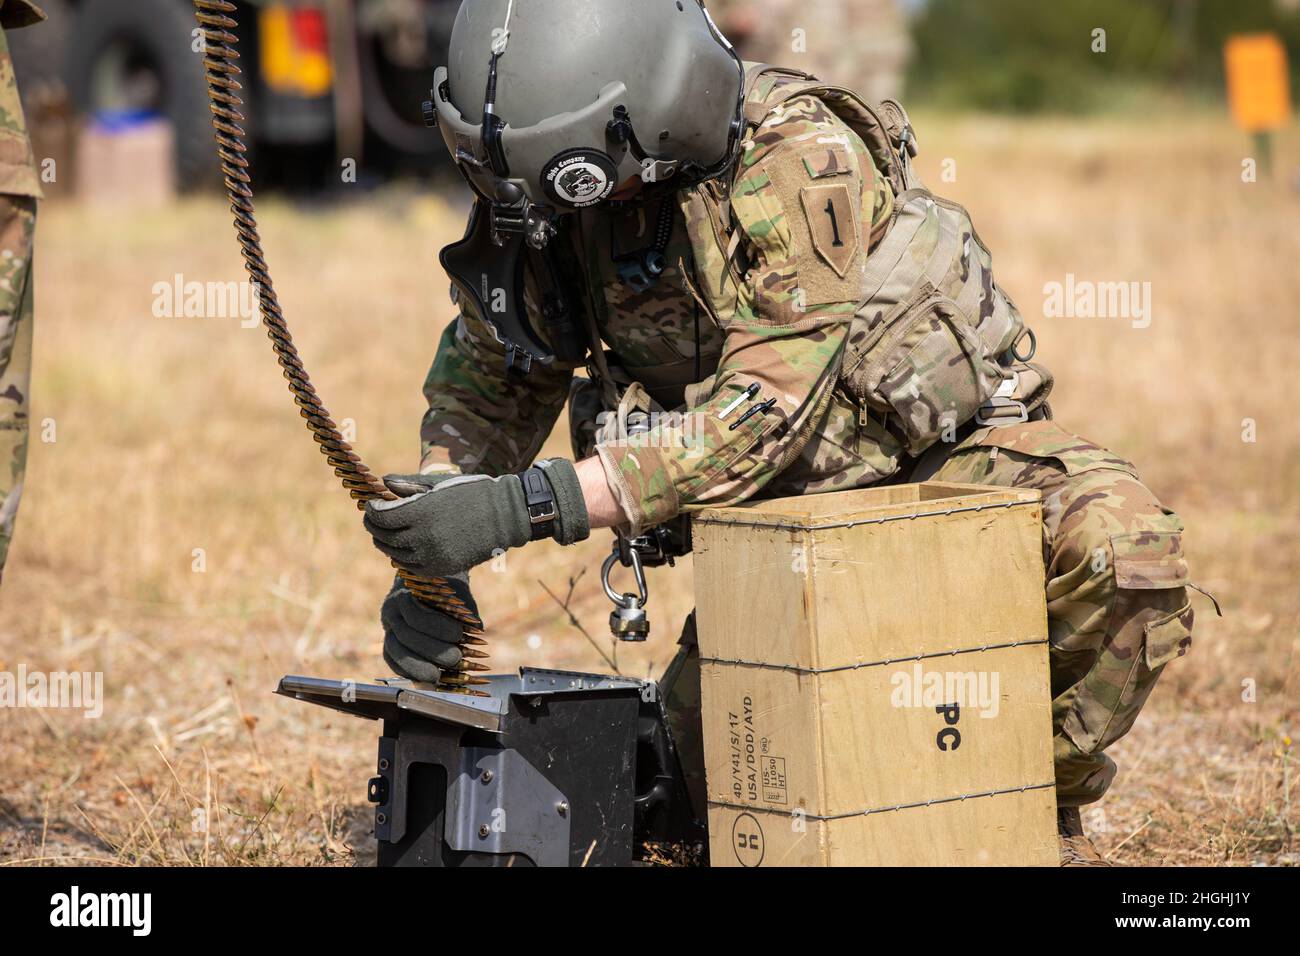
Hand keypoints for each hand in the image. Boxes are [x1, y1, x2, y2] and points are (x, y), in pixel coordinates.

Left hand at [363, 461, 589, 577]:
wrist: (505, 515)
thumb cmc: (471, 492)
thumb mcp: (439, 483)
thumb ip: (409, 484)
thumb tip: (383, 482)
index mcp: (421, 511)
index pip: (380, 516)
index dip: (371, 510)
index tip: (372, 504)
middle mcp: (424, 536)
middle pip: (383, 536)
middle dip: (374, 526)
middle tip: (374, 519)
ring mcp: (433, 555)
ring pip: (394, 553)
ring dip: (385, 543)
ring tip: (386, 534)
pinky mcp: (442, 568)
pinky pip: (410, 567)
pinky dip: (401, 558)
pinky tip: (403, 548)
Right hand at [380, 575, 475, 683]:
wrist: (424, 590)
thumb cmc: (443, 592)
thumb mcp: (455, 593)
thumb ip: (464, 610)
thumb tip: (478, 628)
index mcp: (405, 595)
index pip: (417, 615)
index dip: (437, 626)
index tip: (459, 633)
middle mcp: (392, 613)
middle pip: (406, 636)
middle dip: (432, 650)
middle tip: (455, 658)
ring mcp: (387, 630)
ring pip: (395, 652)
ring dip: (418, 667)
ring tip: (437, 677)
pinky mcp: (388, 647)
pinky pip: (393, 663)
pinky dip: (409, 672)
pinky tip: (426, 679)